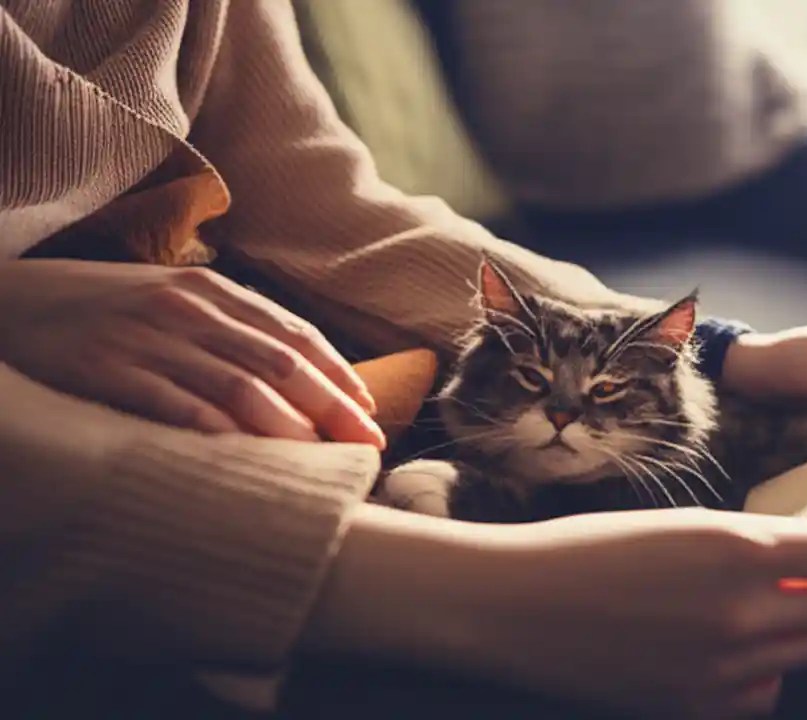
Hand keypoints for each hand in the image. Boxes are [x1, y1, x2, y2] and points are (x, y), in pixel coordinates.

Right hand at [0, 259, 383, 446]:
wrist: (2, 302)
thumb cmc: (96, 310)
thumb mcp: (166, 303)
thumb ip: (224, 329)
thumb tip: (291, 373)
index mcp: (210, 291)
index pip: (294, 335)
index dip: (339, 374)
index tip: (369, 410)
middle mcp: (186, 309)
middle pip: (281, 362)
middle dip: (334, 406)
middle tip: (369, 444)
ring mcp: (147, 338)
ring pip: (238, 385)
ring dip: (290, 426)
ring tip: (324, 458)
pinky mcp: (104, 369)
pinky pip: (174, 405)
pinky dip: (219, 433)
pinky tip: (249, 459)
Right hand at [306, 506, 806, 718]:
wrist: (516, 605)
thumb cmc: (591, 549)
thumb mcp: (681, 524)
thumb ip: (752, 542)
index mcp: (739, 548)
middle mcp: (742, 611)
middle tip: (778, 577)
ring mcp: (723, 668)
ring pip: (806, 650)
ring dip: (788, 630)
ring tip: (737, 613)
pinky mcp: (698, 708)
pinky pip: (767, 693)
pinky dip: (756, 675)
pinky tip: (718, 654)